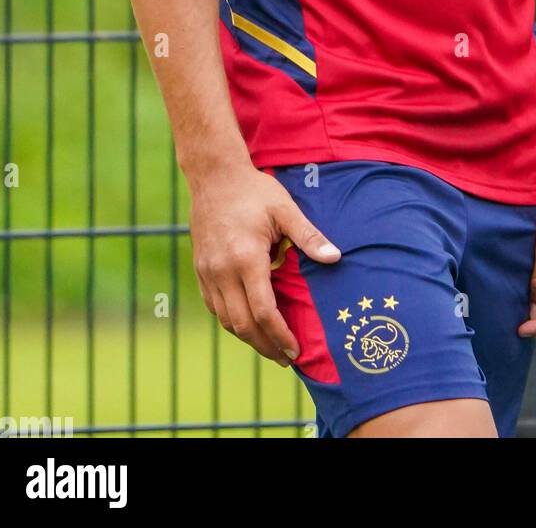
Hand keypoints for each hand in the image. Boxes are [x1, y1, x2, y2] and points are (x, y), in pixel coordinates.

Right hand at [188, 164, 340, 365]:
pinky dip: (231, 320)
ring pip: (225, 319)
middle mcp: (222, 271)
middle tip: (286, 358)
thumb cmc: (254, 191)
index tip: (295, 350)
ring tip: (269, 346)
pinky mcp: (200, 270)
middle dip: (265, 346)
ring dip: (248, 337)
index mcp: (246, 258)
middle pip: (242, 324)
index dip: (280, 334)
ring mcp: (207, 272)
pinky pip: (214, 306)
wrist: (214, 176)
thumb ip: (309, 236)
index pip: (263, 311)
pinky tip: (247, 324)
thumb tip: (336, 258)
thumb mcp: (286, 209)